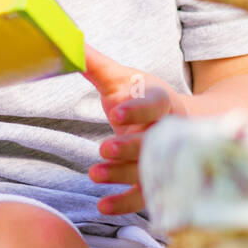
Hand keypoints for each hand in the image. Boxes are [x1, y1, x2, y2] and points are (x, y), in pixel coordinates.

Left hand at [80, 44, 186, 215]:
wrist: (178, 121)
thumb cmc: (143, 97)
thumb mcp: (122, 78)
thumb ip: (96, 65)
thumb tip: (68, 41)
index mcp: (162, 102)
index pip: (154, 104)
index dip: (137, 109)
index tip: (116, 112)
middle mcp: (169, 132)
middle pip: (153, 142)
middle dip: (130, 147)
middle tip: (104, 148)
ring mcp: (166, 159)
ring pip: (149, 171)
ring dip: (123, 175)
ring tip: (94, 174)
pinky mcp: (159, 181)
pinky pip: (146, 196)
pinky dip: (126, 203)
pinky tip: (103, 205)